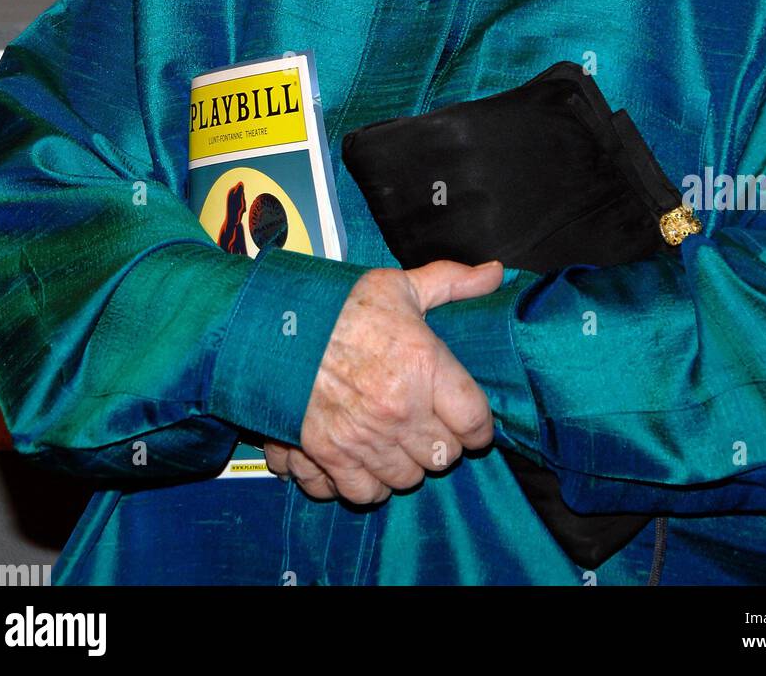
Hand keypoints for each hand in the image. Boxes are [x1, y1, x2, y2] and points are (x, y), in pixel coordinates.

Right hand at [264, 259, 502, 503]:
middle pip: (444, 457)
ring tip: (393, 439)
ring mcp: (362, 438)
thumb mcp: (398, 285)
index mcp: (423, 366)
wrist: (269, 324)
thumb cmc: (337, 305)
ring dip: (404, 463)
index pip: (475, 422)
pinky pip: (361, 492)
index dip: (477, 424)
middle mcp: (398, 410)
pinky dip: (363, 480)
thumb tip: (496, 273)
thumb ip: (451, 282)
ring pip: (406, 479)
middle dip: (440, 442)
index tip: (468, 420)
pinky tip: (361, 457)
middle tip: (425, 423)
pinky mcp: (327, 456)